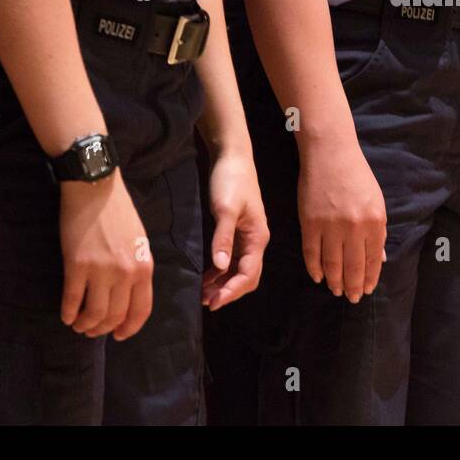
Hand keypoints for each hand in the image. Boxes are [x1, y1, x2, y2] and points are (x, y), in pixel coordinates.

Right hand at [59, 172, 153, 340]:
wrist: (95, 188)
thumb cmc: (118, 213)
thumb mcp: (139, 242)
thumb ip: (136, 269)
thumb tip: (127, 296)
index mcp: (144, 267)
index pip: (141, 310)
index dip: (129, 328)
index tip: (119, 335)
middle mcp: (126, 273)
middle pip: (115, 316)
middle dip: (103, 329)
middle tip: (93, 330)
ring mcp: (101, 270)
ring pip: (94, 314)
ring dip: (85, 325)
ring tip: (79, 324)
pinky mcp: (77, 265)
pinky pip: (71, 300)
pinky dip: (68, 313)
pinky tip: (66, 315)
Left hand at [202, 148, 269, 309]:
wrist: (231, 157)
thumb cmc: (230, 180)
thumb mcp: (224, 209)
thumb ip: (223, 239)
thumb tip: (221, 267)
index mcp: (257, 237)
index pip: (249, 274)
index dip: (232, 291)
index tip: (213, 302)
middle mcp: (255, 241)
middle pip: (247, 276)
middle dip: (228, 291)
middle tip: (205, 302)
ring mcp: (246, 237)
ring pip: (237, 270)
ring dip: (222, 284)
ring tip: (202, 295)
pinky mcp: (236, 232)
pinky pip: (230, 260)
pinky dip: (219, 272)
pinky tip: (205, 278)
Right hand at [297, 137, 385, 302]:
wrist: (330, 153)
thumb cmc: (357, 175)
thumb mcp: (376, 202)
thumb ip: (377, 231)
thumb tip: (379, 259)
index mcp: (374, 222)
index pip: (372, 259)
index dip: (369, 277)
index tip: (366, 290)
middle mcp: (354, 227)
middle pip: (353, 266)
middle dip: (353, 286)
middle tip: (352, 299)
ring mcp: (330, 226)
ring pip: (332, 263)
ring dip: (335, 281)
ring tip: (336, 291)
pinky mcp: (309, 223)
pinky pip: (312, 253)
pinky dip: (314, 268)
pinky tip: (318, 277)